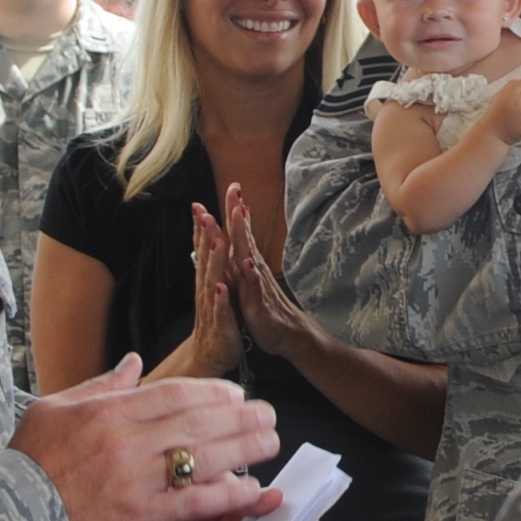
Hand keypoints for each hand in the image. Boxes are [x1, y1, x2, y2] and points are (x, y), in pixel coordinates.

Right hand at [12, 357, 279, 520]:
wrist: (6, 518)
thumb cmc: (27, 465)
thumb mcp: (53, 411)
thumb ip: (100, 386)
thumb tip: (133, 363)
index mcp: (109, 412)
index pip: (174, 393)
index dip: (212, 393)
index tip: (235, 395)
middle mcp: (127, 439)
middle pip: (198, 420)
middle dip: (240, 417)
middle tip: (268, 415)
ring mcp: (135, 477)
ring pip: (204, 455)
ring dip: (245, 448)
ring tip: (270, 443)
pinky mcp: (140, 515)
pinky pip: (195, 500)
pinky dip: (227, 494)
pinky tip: (251, 490)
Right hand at [168, 204, 246, 378]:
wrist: (212, 355)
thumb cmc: (218, 317)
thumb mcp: (216, 287)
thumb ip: (213, 264)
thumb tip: (208, 240)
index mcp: (208, 279)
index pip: (203, 250)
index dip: (200, 229)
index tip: (199, 205)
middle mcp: (206, 290)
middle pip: (205, 259)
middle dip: (205, 236)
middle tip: (204, 213)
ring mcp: (213, 307)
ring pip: (212, 280)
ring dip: (214, 261)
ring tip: (216, 241)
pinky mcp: (222, 325)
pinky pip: (221, 310)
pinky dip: (220, 299)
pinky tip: (220, 287)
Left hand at [223, 184, 320, 363]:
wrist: (287, 335)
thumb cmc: (266, 304)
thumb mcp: (251, 275)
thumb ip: (246, 250)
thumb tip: (243, 225)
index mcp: (248, 262)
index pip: (240, 232)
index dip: (235, 209)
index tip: (233, 185)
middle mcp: (253, 269)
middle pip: (244, 237)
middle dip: (238, 213)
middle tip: (235, 190)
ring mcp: (257, 285)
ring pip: (248, 256)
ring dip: (243, 235)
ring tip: (239, 215)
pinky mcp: (258, 304)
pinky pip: (253, 288)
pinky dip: (250, 275)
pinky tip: (247, 263)